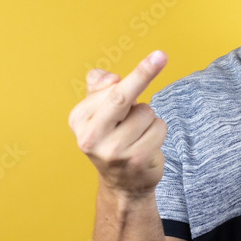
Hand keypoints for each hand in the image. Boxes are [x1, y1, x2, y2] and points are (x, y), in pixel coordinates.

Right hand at [68, 50, 168, 196]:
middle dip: (143, 73)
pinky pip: (159, 128)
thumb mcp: (98, 111)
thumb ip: (99, 87)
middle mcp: (91, 136)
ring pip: (146, 112)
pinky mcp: (136, 160)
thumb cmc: (112, 137)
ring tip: (136, 134)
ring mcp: (113, 150)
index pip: (111, 89)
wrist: (122, 184)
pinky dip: (158, 131)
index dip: (138, 75)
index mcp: (78, 119)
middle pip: (122, 96)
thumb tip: (110, 79)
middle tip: (161, 55)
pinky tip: (146, 144)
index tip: (158, 56)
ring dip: (148, 118)